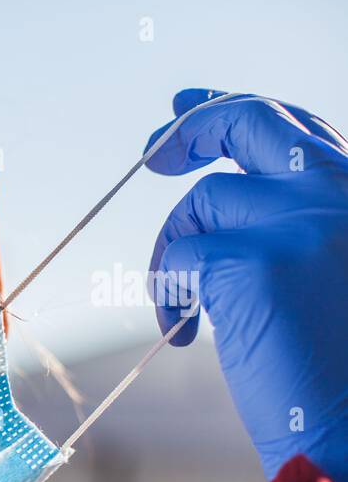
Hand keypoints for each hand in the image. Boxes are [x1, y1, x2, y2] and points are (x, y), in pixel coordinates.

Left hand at [145, 88, 347, 481]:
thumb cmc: (338, 369)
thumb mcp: (331, 272)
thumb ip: (298, 223)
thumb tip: (230, 187)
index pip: (297, 129)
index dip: (234, 112)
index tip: (186, 114)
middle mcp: (342, 191)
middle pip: (250, 123)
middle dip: (192, 130)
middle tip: (153, 154)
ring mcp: (299, 220)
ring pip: (200, 205)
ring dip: (173, 255)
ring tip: (185, 313)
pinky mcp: (251, 261)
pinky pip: (178, 257)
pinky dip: (165, 294)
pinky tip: (184, 334)